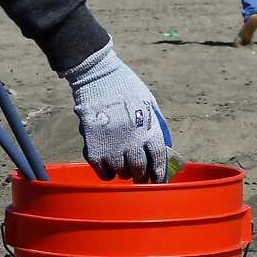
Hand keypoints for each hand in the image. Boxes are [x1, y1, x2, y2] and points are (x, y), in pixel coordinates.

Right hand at [64, 41, 172, 182]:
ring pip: (121, 172)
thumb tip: (162, 147)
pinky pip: (103, 171)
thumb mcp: (148, 103)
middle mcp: (132, 141)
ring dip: (124, 172)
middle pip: (140, 170)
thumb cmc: (125, 87)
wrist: (97, 76)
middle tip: (140, 176)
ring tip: (123, 166)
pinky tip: (109, 166)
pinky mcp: (93, 147)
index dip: (159, 174)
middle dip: (141, 176)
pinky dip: (107, 173)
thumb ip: (155, 125)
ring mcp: (111, 145)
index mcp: (148, 128)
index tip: (158, 180)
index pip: (158, 159)